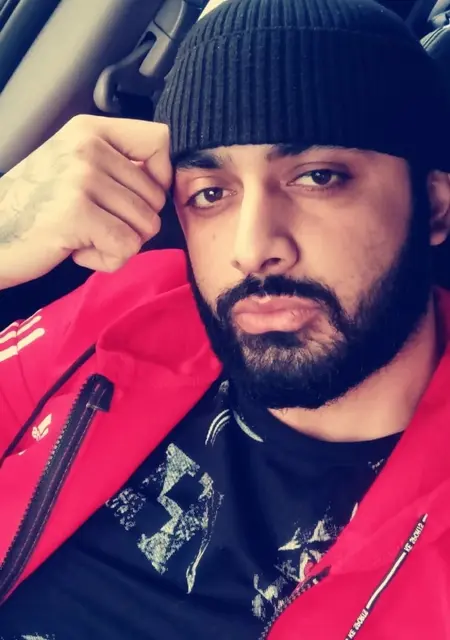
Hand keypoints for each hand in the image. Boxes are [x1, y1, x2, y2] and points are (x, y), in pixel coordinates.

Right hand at [0, 115, 171, 288]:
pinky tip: (77, 250)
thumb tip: (166, 179)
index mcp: (89, 130)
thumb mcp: (73, 167)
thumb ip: (116, 163)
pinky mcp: (77, 214)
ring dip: (119, 244)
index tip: (136, 195)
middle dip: (133, 223)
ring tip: (83, 236)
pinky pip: (126, 248)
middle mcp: (87, 147)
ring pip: (145, 226)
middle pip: (157, 196)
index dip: (161, 176)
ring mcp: (82, 179)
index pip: (160, 140)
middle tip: (95, 225)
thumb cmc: (37, 206)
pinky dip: (106, 260)